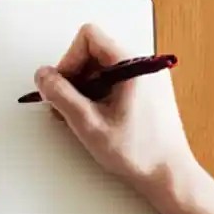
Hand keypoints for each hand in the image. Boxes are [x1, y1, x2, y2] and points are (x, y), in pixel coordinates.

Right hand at [34, 24, 213, 213]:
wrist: (170, 177)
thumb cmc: (139, 153)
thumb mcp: (89, 124)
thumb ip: (60, 95)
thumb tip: (43, 76)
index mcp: (133, 66)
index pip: (89, 37)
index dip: (69, 58)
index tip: (64, 85)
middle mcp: (143, 65)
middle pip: (94, 50)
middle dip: (75, 75)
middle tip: (68, 103)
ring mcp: (148, 77)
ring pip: (102, 66)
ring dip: (85, 87)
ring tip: (83, 115)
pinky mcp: (148, 90)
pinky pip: (115, 79)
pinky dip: (99, 93)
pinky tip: (97, 118)